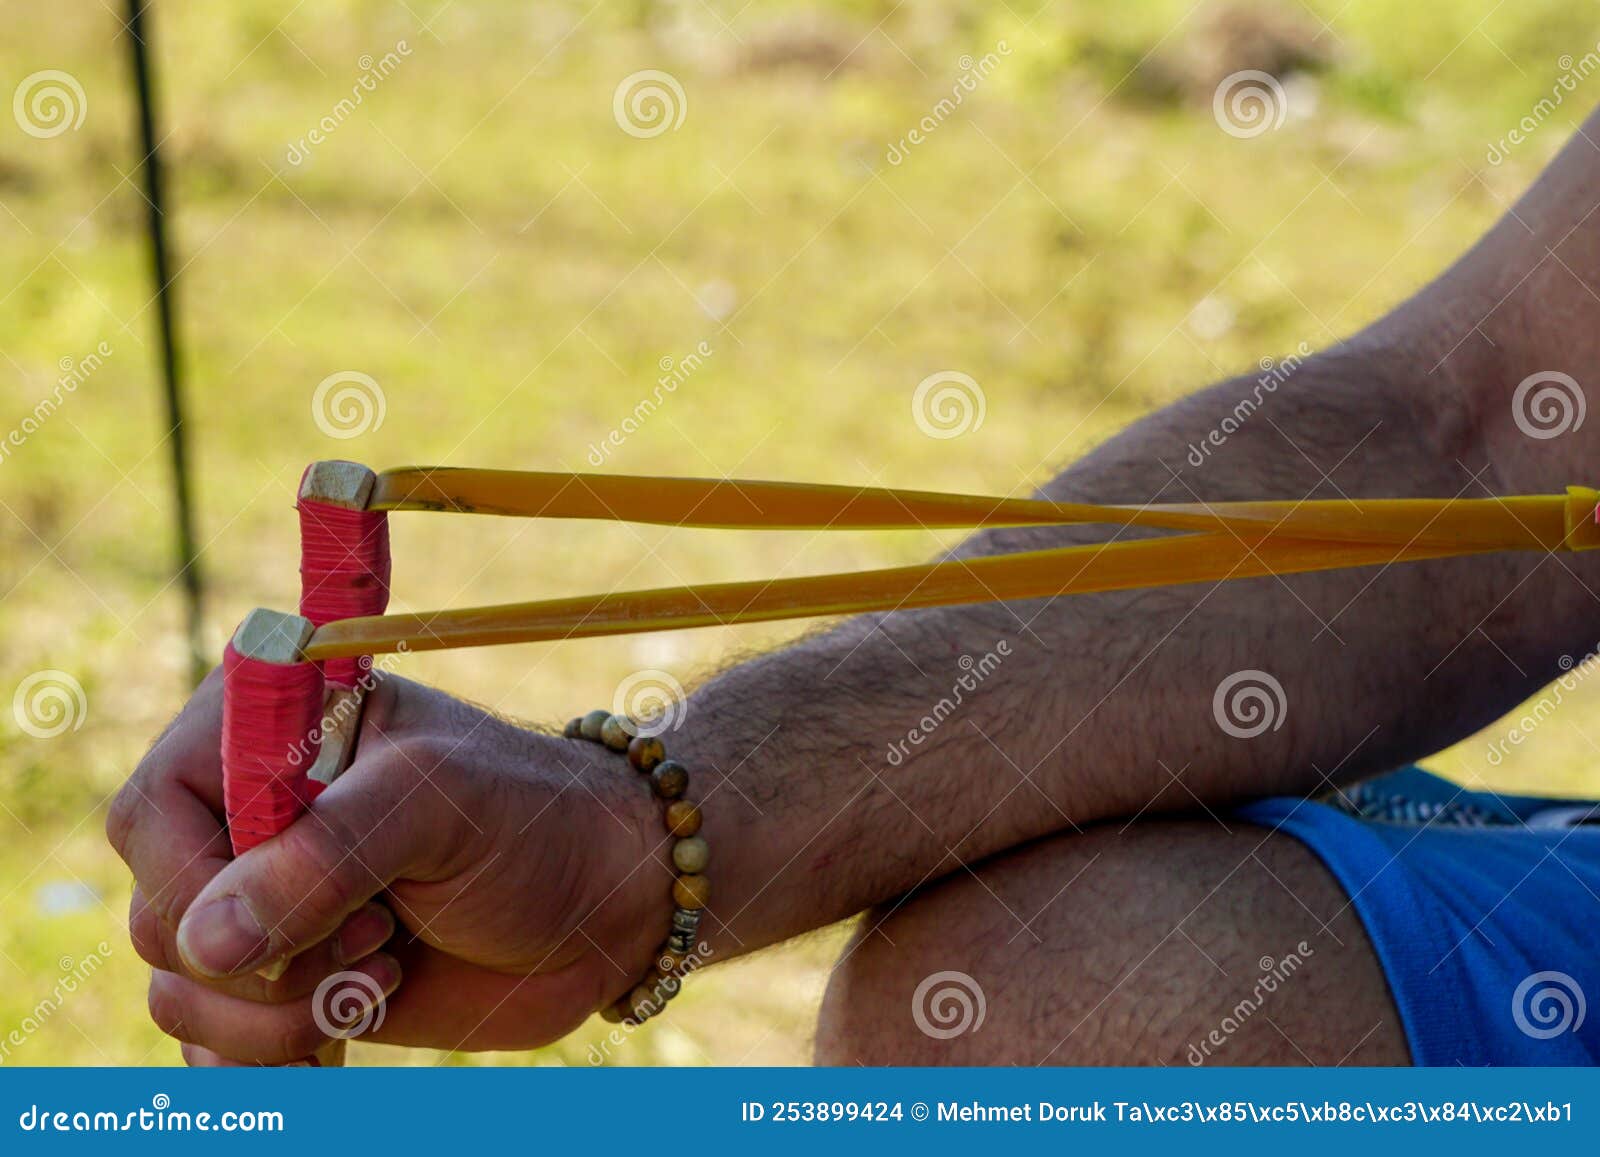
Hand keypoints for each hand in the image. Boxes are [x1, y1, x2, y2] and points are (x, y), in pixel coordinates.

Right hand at [107, 670, 669, 1063]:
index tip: (298, 916)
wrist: (606, 900)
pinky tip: (342, 1034)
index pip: (153, 812)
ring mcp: (268, 901)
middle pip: (161, 917)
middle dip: (265, 962)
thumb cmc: (534, 821)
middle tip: (381, 935)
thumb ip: (326, 857)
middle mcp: (251, 815)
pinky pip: (214, 1041)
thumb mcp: (438, 805)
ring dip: (278, 1017)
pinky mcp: (293, 977)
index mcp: (269, 729)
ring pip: (183, 992)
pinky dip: (262, 1060)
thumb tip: (202, 943)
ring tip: (386, 972)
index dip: (199, 886)